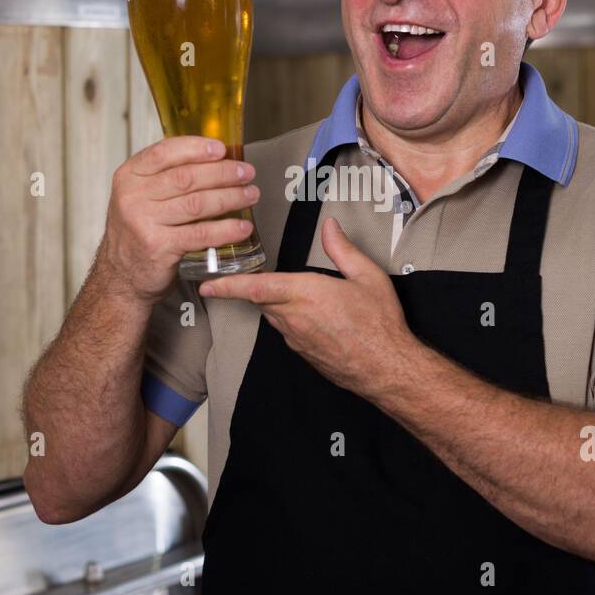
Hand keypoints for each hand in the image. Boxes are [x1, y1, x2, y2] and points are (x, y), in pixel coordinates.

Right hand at [101, 136, 259, 303]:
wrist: (121, 277)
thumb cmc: (139, 233)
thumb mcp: (140, 197)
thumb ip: (165, 177)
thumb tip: (214, 159)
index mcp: (129, 177)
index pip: (164, 152)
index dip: (196, 148)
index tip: (221, 148)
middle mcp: (133, 197)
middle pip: (186, 177)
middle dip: (223, 172)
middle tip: (246, 172)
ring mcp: (144, 222)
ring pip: (197, 203)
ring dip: (230, 197)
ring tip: (251, 195)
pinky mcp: (159, 247)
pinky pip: (200, 233)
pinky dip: (226, 229)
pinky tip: (242, 227)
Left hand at [198, 217, 419, 398]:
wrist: (387, 368)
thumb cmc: (380, 323)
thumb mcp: (368, 277)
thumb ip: (343, 249)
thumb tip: (330, 226)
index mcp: (307, 293)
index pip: (257, 287)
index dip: (228, 285)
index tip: (207, 283)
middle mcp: (295, 317)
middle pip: (261, 299)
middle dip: (255, 288)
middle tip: (249, 277)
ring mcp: (296, 338)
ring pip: (273, 315)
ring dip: (275, 303)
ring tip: (292, 293)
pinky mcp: (302, 353)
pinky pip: (286, 330)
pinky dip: (289, 318)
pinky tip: (310, 315)